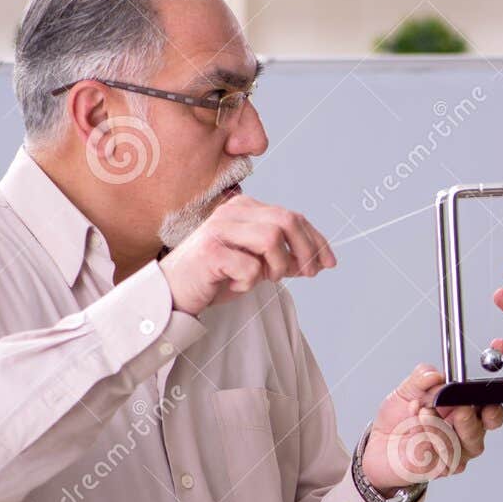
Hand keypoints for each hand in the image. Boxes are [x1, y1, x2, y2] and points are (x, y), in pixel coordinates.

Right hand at [159, 192, 335, 315]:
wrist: (173, 292)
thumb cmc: (214, 277)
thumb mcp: (254, 264)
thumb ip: (281, 257)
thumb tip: (317, 260)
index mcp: (244, 209)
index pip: (291, 216)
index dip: (315, 239)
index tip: (329, 262)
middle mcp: (232, 212)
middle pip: (286, 221)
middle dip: (306, 250)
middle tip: (309, 274)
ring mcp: (219, 229)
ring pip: (272, 239)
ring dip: (278, 266)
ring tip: (264, 278)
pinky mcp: (210, 251)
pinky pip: (250, 267)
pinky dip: (249, 282)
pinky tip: (235, 284)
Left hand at [362, 364, 502, 489]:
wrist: (379, 443)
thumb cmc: (399, 419)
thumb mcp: (408, 390)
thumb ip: (422, 378)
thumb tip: (435, 374)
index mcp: (466, 414)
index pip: (492, 416)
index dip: (493, 412)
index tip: (482, 404)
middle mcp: (462, 438)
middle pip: (477, 434)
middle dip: (465, 420)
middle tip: (452, 406)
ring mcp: (449, 456)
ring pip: (454, 446)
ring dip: (437, 426)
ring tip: (421, 412)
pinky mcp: (432, 469)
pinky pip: (433, 456)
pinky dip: (422, 438)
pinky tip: (412, 428)